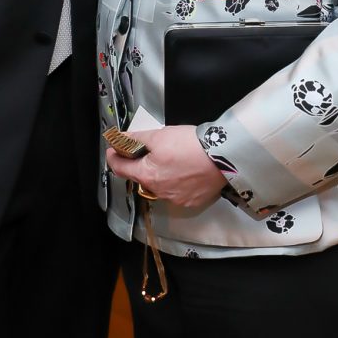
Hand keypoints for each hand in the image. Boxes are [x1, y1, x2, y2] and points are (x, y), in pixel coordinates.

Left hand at [106, 125, 225, 210]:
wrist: (223, 156)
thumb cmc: (189, 145)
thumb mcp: (159, 136)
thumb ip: (136, 139)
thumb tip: (119, 139)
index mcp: (147, 176)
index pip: (121, 169)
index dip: (114, 158)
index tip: (113, 150)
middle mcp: (159, 192)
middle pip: (142, 177)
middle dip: (141, 164)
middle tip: (147, 150)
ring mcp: (176, 199)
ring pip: (160, 186)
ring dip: (160, 175)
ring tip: (172, 159)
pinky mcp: (192, 201)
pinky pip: (178, 192)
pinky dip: (177, 182)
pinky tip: (186, 171)